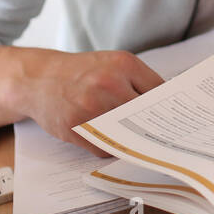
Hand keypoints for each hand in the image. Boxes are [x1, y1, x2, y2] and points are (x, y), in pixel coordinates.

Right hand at [12, 48, 164, 154]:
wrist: (40, 79)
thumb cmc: (80, 73)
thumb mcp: (112, 64)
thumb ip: (138, 81)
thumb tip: (166, 106)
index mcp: (123, 64)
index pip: (159, 92)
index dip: (166, 108)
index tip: (173, 119)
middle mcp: (109, 83)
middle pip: (145, 114)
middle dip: (152, 126)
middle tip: (160, 136)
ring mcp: (91, 106)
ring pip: (127, 134)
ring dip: (132, 141)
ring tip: (138, 142)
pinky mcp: (76, 127)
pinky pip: (105, 148)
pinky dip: (111, 148)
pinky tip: (112, 143)